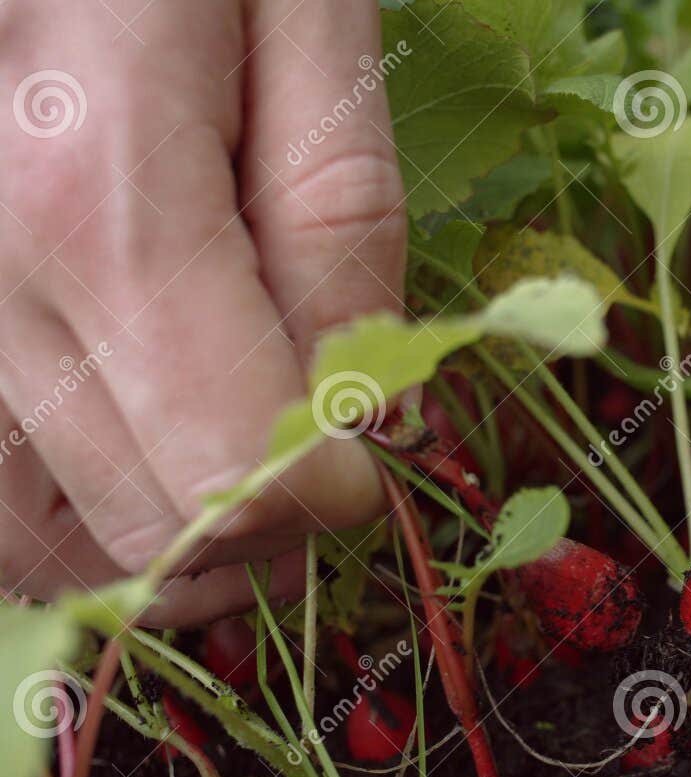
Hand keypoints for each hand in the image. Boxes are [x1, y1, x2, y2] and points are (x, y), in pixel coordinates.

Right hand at [0, 0, 402, 622]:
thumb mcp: (304, 25)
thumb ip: (340, 227)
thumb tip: (371, 412)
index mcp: (99, 206)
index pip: (236, 470)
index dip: (336, 488)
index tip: (373, 439)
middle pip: (149, 521)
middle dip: (267, 517)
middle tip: (319, 444)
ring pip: (40, 536)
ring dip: (163, 532)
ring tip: (229, 455)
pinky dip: (67, 508)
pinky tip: (136, 452)